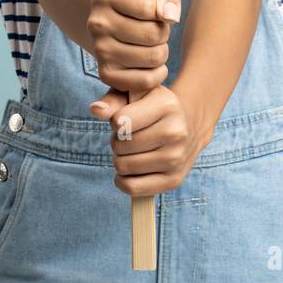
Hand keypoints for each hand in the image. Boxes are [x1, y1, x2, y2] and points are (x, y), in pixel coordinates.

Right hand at [85, 0, 180, 94]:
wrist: (115, 27)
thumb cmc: (141, 6)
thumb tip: (170, 17)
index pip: (147, 7)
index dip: (159, 11)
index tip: (153, 12)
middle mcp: (97, 23)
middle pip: (152, 34)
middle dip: (163, 33)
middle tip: (155, 32)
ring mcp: (100, 50)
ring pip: (152, 57)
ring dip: (161, 52)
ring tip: (152, 45)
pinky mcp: (106, 74)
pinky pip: (145, 80)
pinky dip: (157, 74)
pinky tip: (152, 64)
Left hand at [89, 81, 211, 196]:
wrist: (186, 126)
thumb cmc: (150, 108)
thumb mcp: (134, 95)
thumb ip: (112, 100)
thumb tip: (95, 110)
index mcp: (167, 105)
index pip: (120, 121)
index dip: (115, 122)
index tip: (125, 119)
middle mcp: (176, 132)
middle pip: (120, 146)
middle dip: (118, 141)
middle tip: (131, 136)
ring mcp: (176, 158)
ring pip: (123, 167)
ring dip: (121, 159)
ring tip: (134, 150)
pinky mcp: (173, 180)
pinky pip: (132, 187)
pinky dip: (123, 181)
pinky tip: (131, 170)